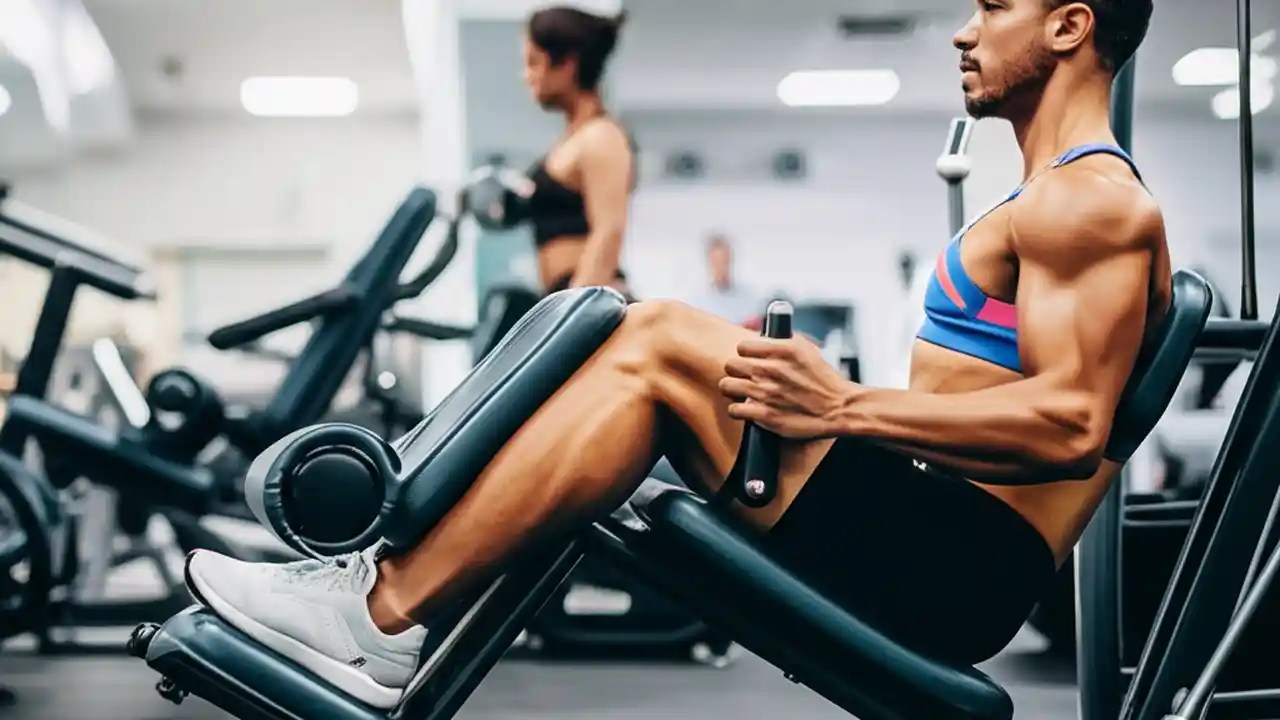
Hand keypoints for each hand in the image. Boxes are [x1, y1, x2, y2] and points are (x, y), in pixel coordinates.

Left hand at [719, 336, 853, 438]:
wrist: (838, 408)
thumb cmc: (823, 380)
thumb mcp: (807, 350)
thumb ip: (783, 340)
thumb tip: (764, 336)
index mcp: (782, 350)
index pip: (742, 347)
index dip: (746, 355)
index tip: (751, 361)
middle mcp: (771, 369)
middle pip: (731, 365)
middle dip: (737, 371)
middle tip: (746, 377)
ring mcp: (766, 392)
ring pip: (726, 386)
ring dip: (733, 390)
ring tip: (742, 393)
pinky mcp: (765, 415)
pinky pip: (734, 410)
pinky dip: (738, 411)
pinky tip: (747, 410)